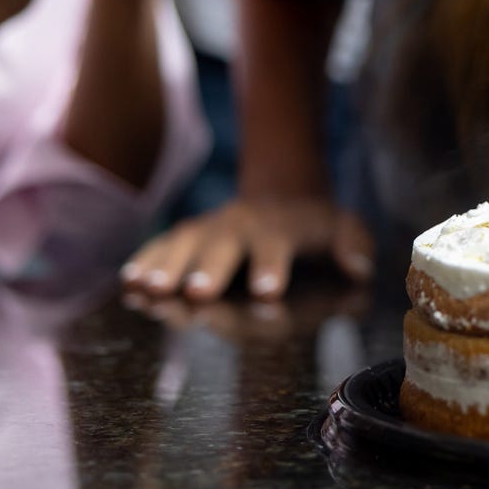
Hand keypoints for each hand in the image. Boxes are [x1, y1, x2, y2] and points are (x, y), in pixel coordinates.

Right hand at [123, 192, 374, 301]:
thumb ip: (355, 246)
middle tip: (196, 293)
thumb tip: (359, 269)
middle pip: (222, 247)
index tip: (268, 292)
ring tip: (146, 290)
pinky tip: (129, 286)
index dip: (273, 267)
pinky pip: (159, 248)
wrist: (281, 195)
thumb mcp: (346, 229)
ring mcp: (207, 230)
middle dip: (209, 270)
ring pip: (182, 247)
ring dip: (164, 268)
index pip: (277, 247)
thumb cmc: (316, 228)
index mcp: (280, 227)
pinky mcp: (183, 239)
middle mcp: (238, 226)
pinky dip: (143, 264)